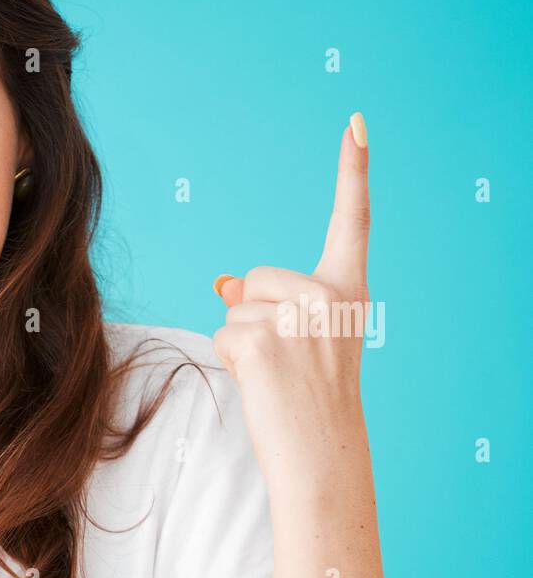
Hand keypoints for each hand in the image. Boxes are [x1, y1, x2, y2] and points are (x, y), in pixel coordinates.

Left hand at [211, 114, 371, 491]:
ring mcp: (299, 316)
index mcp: (349, 290)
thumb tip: (222, 283)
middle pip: (255, 279)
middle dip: (254, 317)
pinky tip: (262, 385)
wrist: (322, 454)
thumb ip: (271, 305)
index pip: (353, 221)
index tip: (356, 122)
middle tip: (285, 364)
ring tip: (276, 378)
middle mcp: (330, 295)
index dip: (353, 170)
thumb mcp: (301, 342)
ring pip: (234, 308)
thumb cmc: (310, 401)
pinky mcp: (265, 341)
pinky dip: (231, 362)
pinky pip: (222, 335)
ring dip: (241, 343)